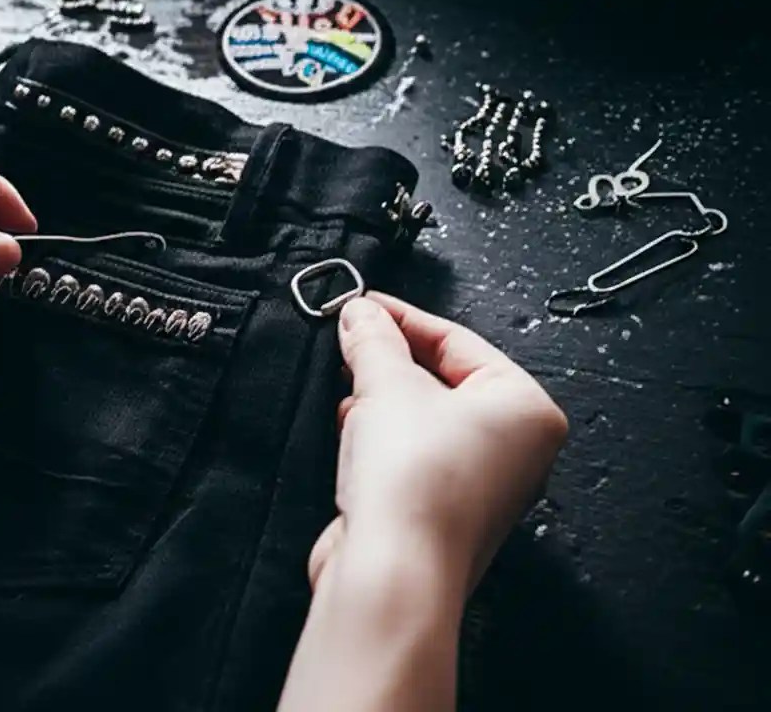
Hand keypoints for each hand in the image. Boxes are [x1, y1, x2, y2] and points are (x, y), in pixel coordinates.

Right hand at [308, 293, 567, 597]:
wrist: (394, 570)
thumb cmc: (417, 486)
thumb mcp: (387, 384)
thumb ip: (373, 340)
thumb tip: (361, 314)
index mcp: (527, 410)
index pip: (459, 341)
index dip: (403, 318)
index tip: (363, 306)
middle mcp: (516, 450)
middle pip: (444, 380)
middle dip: (391, 361)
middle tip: (350, 338)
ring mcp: (481, 486)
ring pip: (425, 420)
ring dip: (382, 400)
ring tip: (349, 387)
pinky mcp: (442, 514)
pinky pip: (412, 458)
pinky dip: (381, 439)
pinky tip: (352, 431)